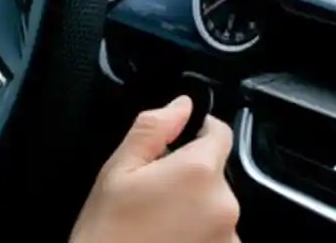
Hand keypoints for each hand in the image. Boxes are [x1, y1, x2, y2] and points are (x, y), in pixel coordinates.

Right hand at [70, 96, 240, 242]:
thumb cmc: (106, 234)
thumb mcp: (117, 172)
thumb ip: (153, 130)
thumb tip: (182, 106)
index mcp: (198, 171)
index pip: (220, 133)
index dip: (199, 131)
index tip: (179, 142)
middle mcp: (224, 203)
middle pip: (215, 173)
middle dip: (189, 176)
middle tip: (153, 194)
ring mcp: (229, 237)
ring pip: (215, 205)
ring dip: (195, 208)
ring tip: (158, 224)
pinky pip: (217, 234)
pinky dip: (198, 235)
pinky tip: (168, 240)